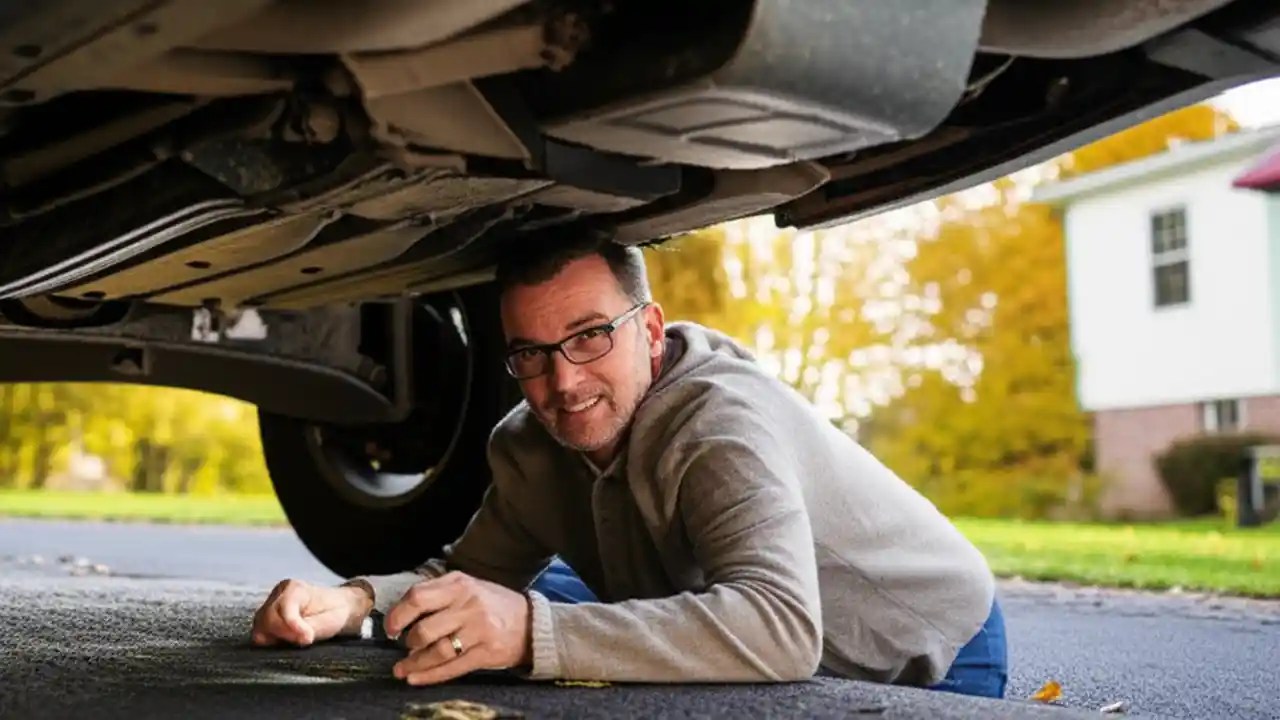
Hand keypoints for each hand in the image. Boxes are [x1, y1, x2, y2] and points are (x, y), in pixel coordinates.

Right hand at [250, 578, 371, 647]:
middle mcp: (278, 593)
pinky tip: (286, 640)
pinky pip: (260, 633)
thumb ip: (309, 629)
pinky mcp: (264, 617)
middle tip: (303, 640)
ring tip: (295, 640)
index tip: (307, 639)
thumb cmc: (333, 613)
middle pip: (268, 618)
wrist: (334, 608)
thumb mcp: (328, 621)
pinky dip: (272, 640)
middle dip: (284, 634)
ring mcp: (269, 604)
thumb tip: (296, 639)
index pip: (285, 607)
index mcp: (296, 588)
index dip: (293, 626)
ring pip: (260, 627)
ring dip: (276, 638)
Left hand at [384, 571, 531, 684]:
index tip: (390, 628)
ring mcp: (479, 630)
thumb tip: (403, 617)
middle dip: (408, 642)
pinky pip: (452, 668)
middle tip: (405, 646)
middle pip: (425, 628)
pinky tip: (415, 678)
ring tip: (403, 669)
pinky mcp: (486, 653)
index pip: (418, 597)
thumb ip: (438, 593)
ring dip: (414, 664)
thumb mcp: (468, 587)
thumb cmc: (492, 604)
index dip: (398, 615)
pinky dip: (429, 676)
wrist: (530, 623)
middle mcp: (470, 605)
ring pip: (437, 652)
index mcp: (460, 585)